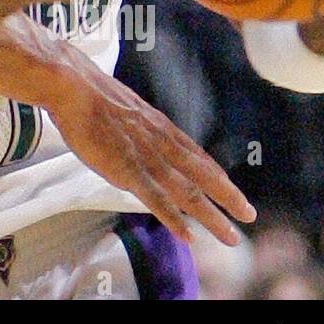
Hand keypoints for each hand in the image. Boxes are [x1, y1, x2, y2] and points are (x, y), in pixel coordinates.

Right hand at [41, 54, 256, 245]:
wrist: (74, 86)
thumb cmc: (90, 93)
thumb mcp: (125, 106)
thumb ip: (137, 126)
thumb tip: (136, 133)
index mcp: (159, 126)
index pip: (197, 154)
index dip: (216, 173)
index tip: (230, 188)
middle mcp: (161, 143)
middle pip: (203, 174)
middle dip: (228, 197)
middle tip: (249, 215)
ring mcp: (147, 158)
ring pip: (188, 192)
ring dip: (212, 216)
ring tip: (230, 237)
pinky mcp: (127, 170)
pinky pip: (156, 199)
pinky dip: (174, 219)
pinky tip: (188, 236)